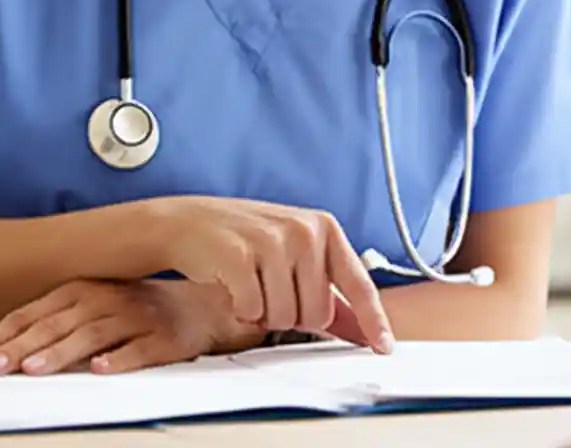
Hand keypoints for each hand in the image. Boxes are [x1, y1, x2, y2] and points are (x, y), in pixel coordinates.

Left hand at [0, 279, 262, 375]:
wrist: (205, 306)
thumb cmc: (139, 310)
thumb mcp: (95, 305)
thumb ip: (57, 322)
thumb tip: (3, 352)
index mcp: (84, 289)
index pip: (33, 312)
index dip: (1, 337)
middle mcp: (108, 298)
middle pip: (57, 323)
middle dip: (21, 347)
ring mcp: (138, 316)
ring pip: (93, 334)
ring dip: (61, 352)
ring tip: (34, 370)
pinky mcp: (167, 337)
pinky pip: (142, 348)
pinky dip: (121, 359)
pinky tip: (101, 370)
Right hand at [156, 197, 393, 353]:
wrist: (187, 222)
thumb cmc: (246, 241)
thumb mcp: (295, 255)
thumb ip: (329, 293)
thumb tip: (362, 330)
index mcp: (325, 228)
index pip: (358, 284)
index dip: (373, 320)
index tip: (383, 347)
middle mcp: (304, 231)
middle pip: (317, 314)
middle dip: (293, 316)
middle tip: (271, 292)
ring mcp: (271, 241)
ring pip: (284, 318)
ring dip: (264, 315)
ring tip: (251, 286)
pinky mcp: (238, 256)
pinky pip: (252, 312)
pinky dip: (241, 310)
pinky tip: (232, 286)